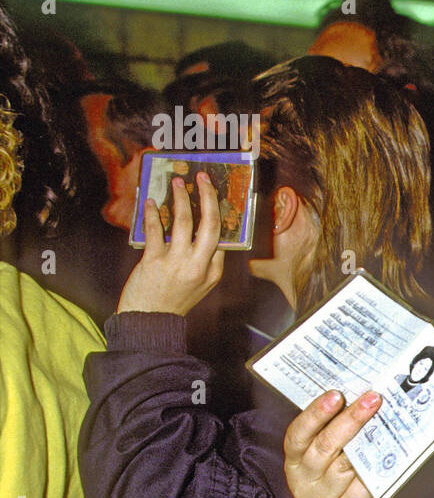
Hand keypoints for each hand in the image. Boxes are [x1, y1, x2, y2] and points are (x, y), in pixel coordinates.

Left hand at [116, 171, 224, 315]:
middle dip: (207, 197)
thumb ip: (209, 261)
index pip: (221, 235)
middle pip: (209, 224)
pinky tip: (150, 202)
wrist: (148, 320)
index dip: (219, 211)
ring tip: (177, 183)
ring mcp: (176, 263)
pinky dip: (152, 214)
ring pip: (182, 223)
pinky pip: (155, 231)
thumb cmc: (174, 301)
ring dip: (180, 199)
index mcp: (212, 270)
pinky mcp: (153, 262)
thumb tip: (209, 235)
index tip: (214, 192)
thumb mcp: (202, 285)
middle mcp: (198, 265)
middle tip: (203, 177)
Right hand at [283, 390, 397, 497]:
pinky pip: (362, 487)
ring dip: (368, 441)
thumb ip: (337, 432)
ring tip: (386, 419)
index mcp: (295, 462)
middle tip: (372, 399)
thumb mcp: (334, 456)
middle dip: (350, 419)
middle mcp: (304, 481)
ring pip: (346, 465)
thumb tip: (359, 396)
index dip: (315, 414)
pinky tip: (390, 455)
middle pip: (324, 446)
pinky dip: (375, 470)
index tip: (335, 394)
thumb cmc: (348, 480)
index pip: (297, 435)